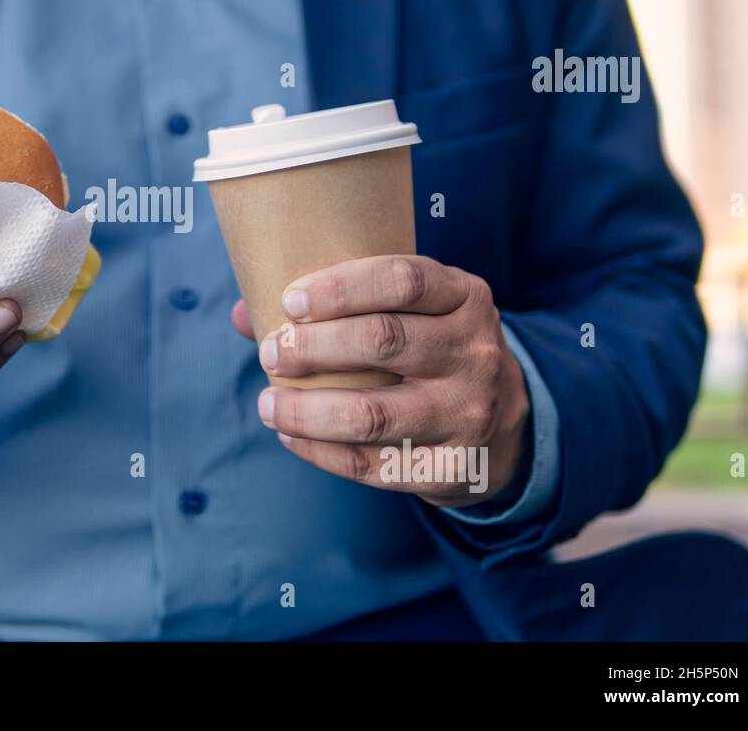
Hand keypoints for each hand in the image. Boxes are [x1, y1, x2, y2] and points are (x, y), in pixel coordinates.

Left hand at [232, 255, 530, 507]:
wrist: (503, 417)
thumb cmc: (429, 348)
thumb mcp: (412, 311)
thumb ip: (336, 305)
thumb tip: (244, 313)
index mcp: (465, 296)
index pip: (403, 280)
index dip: (341, 288)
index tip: (290, 302)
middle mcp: (475, 351)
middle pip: (383, 341)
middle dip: (313, 347)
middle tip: (272, 352)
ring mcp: (470, 412)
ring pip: (373, 414)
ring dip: (306, 411)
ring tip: (268, 405)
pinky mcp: (454, 467)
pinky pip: (374, 465)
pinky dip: (322, 453)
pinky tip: (292, 437)